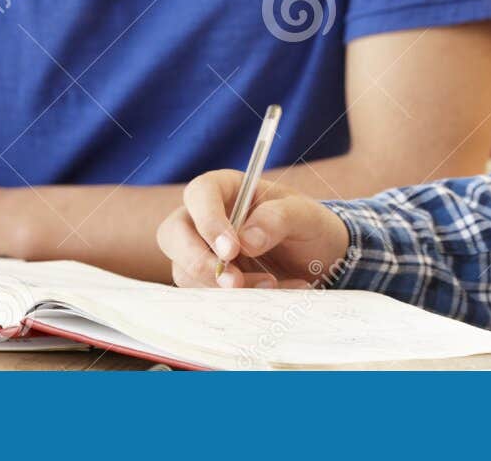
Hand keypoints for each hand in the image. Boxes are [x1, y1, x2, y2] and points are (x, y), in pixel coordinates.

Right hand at [157, 170, 348, 288]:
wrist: (318, 260)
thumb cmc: (308, 226)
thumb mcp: (306, 215)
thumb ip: (278, 218)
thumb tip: (247, 239)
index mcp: (226, 188)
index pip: (200, 193)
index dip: (208, 220)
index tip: (231, 249)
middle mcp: (205, 218)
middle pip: (173, 233)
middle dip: (198, 261)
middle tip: (234, 282)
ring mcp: (201, 251)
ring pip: (184, 270)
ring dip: (221, 287)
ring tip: (270, 284)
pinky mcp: (206, 281)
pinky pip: (203, 295)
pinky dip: (232, 302)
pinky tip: (269, 293)